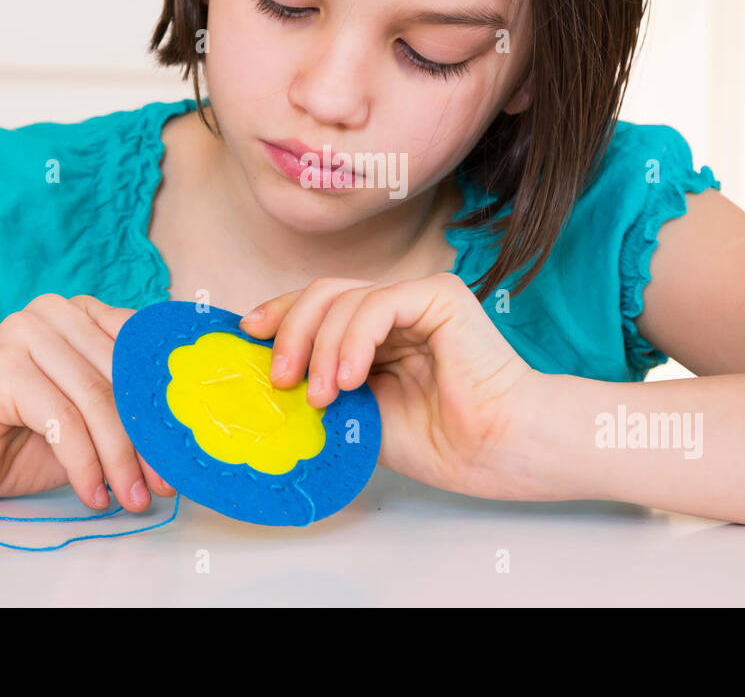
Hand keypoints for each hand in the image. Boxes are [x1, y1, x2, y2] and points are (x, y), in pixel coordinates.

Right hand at [0, 294, 176, 510]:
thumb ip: (126, 409)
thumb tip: (187, 430)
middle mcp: (56, 312)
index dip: (167, 406)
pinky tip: (93, 495)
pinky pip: (64, 423)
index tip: (185, 453)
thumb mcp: (86, 420)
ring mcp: (26, 332)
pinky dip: (85, 466)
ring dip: (120, 461)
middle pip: (123, 380)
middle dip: (148, 441)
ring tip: (132, 499)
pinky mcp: (3, 366)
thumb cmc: (13, 438)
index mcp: (83, 313)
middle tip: (164, 486)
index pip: (143, 354)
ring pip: (98, 403)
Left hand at [238, 273, 537, 499]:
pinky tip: (350, 376)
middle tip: (280, 379)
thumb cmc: (441, 441)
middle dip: (290, 332)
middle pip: (321, 294)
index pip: (317, 308)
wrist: (496, 450)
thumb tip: (270, 379)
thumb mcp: (359, 414)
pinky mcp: (439, 296)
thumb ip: (323, 388)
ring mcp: (416, 298)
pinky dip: (353, 337)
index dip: (280, 317)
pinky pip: (377, 302)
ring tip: (323, 394)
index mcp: (377, 333)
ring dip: (321, 348)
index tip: (247, 336)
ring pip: (341, 297)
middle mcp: (394, 309)